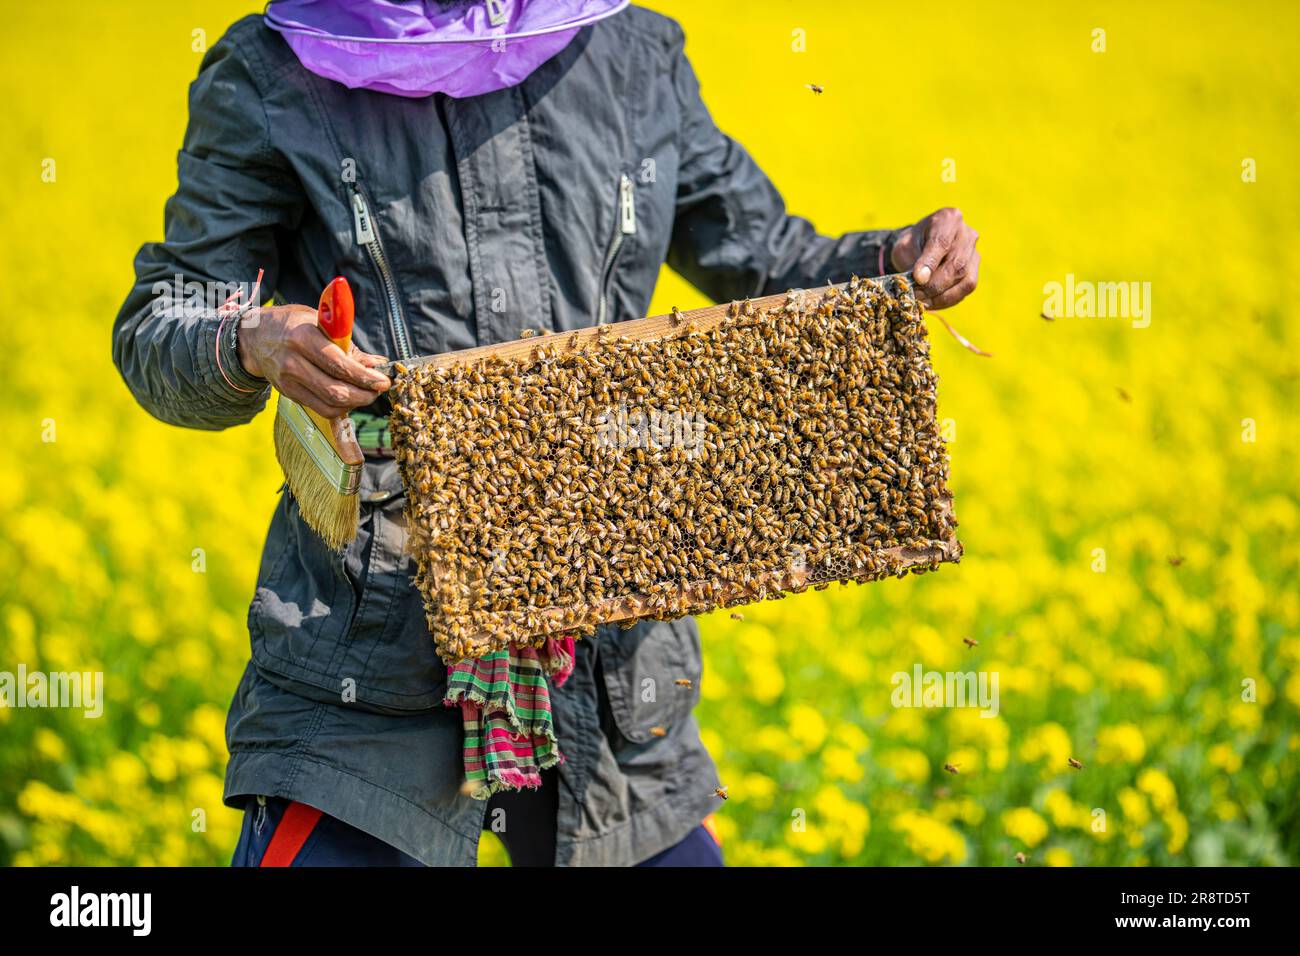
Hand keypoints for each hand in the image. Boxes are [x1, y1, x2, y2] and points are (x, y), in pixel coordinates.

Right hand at [237, 304, 389, 417]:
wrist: (256, 336)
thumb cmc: (294, 324)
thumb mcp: (319, 322)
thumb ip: (347, 345)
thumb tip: (377, 363)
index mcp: (302, 338)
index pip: (338, 365)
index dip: (364, 377)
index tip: (382, 380)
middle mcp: (292, 362)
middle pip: (334, 391)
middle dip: (364, 394)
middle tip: (379, 389)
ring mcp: (287, 381)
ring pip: (329, 404)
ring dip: (355, 403)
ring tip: (368, 393)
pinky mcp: (288, 394)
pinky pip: (320, 408)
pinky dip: (340, 407)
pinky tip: (350, 397)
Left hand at [888, 207, 980, 308]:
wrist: (920, 246)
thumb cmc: (911, 244)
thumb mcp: (904, 246)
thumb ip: (912, 259)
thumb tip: (921, 280)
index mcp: (948, 219)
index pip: (942, 242)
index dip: (930, 263)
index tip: (917, 278)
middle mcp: (967, 234)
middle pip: (957, 264)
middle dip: (934, 285)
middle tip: (915, 295)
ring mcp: (974, 253)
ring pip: (966, 280)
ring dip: (941, 296)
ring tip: (922, 302)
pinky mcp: (974, 270)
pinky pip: (966, 289)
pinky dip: (947, 300)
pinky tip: (931, 303)